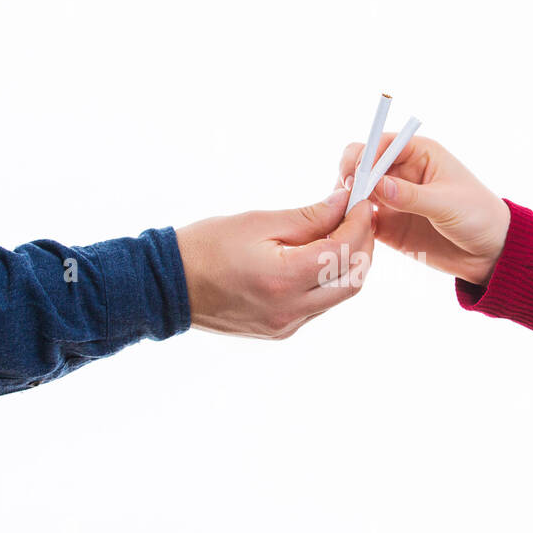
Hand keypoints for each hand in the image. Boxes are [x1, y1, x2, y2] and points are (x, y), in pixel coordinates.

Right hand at [175, 186, 373, 338]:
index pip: (343, 252)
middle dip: (364, 245)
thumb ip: (308, 217)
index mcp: (284, 279)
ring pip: (339, 295)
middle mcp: (291, 310)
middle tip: (360, 216)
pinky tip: (318, 255)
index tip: (362, 201)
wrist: (168, 287)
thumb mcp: (258, 222)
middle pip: (353, 281)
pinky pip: (319, 305)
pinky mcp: (281, 330)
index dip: (360, 223)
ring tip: (340, 231)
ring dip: (348, 264)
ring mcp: (287, 325)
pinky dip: (327, 279)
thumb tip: (343, 204)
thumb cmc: (206, 247)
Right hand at [338, 136, 509, 285]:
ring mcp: (390, 199)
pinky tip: (353, 235)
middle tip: (346, 197)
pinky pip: (360, 221)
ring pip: (354, 193)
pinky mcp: (387, 225)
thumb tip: (377, 185)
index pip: (380, 144)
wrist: (489, 252)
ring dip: (346, 203)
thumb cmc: (478, 216)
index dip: (364, 157)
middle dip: (349, 178)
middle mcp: (399, 172)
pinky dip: (352, 225)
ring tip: (347, 219)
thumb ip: (411, 195)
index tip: (356, 176)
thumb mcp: (448, 203)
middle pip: (360, 165)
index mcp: (417, 154)